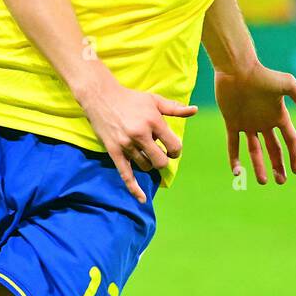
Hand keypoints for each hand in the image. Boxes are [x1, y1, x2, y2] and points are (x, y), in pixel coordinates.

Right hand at [77, 79, 195, 202]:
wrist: (101, 97)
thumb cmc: (131, 98)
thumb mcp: (155, 100)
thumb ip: (175, 109)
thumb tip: (195, 110)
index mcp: (153, 121)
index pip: (173, 146)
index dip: (176, 151)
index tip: (172, 149)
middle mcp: (140, 134)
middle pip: (160, 161)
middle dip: (163, 160)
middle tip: (160, 154)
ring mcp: (126, 145)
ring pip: (145, 166)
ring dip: (148, 163)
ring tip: (145, 153)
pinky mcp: (114, 152)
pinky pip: (125, 175)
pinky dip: (134, 189)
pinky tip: (141, 199)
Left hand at [216, 63, 295, 184]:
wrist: (237, 69)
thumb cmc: (263, 75)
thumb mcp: (288, 84)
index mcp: (279, 116)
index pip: (291, 140)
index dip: (295, 156)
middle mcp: (264, 122)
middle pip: (274, 149)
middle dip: (278, 166)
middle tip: (281, 181)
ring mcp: (248, 124)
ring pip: (255, 151)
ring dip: (259, 167)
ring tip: (264, 182)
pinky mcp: (232, 123)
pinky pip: (233, 145)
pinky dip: (235, 159)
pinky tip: (237, 172)